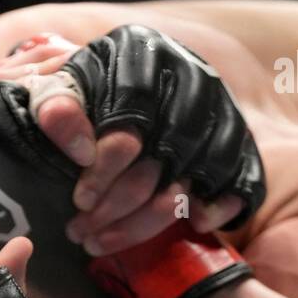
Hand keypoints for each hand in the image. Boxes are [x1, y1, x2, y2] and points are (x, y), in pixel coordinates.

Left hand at [0, 35, 245, 255]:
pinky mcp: (242, 145)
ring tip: (102, 243)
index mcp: (145, 53)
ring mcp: (222, 111)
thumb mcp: (64, 90)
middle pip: (161, 156)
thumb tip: (71, 140)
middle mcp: (191, 77)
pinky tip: (191, 226)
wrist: (141, 93)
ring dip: (144, 224)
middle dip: (115, 206)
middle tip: (80, 234)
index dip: (104, 167)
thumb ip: (55, 105)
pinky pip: (242, 184)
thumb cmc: (93, 97)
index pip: (131, 116)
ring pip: (192, 178)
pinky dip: (218, 209)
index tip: (79, 200)